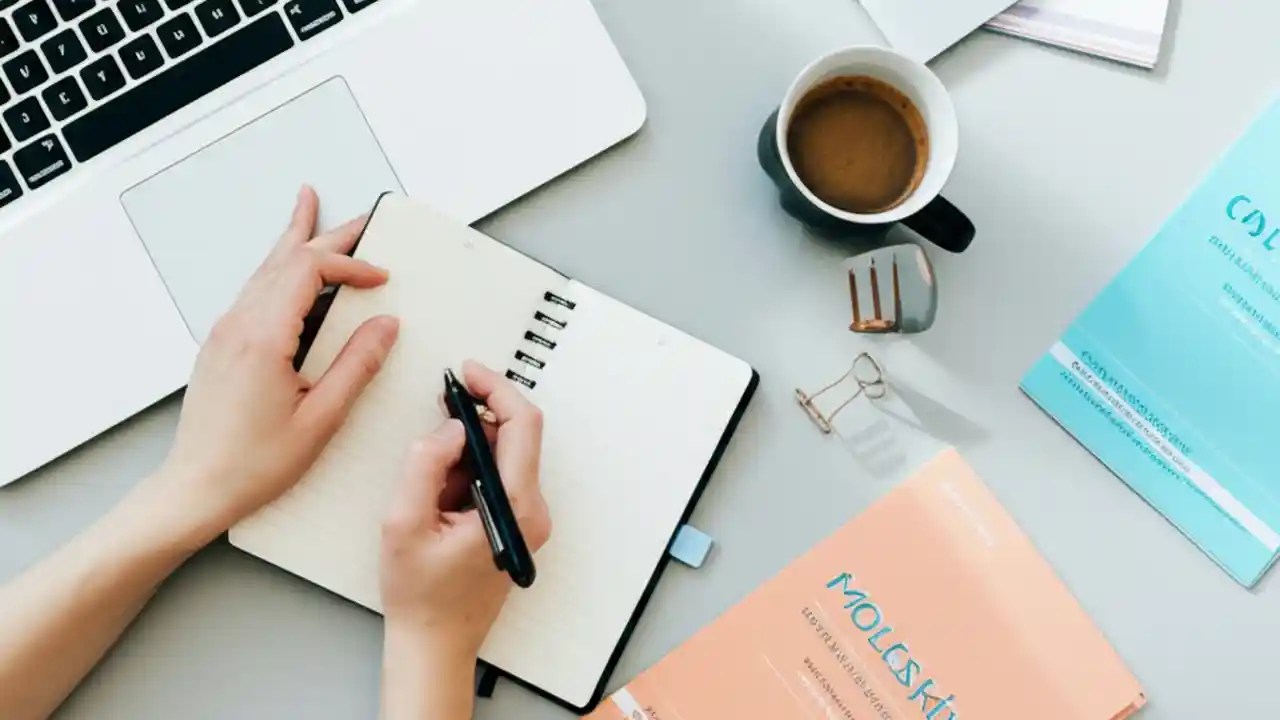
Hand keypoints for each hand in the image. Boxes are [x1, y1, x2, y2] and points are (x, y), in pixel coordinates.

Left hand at [148, 186, 399, 544]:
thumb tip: (385, 326)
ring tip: (309, 211)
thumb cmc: (253, 463)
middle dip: (328, 234)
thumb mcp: (321, 418)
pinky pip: (253, 290)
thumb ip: (357, 365)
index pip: (310, 270)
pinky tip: (287, 269)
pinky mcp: (221, 344)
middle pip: (287, 258)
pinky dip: (278, 268)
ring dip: (296, 240)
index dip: (350, 265)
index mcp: (264, 336)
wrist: (195, 487)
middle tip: (360, 217)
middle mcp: (238, 324)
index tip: (381, 279)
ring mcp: (225, 332)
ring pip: (265, 268)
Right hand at [380, 361, 551, 660]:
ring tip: (428, 486)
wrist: (434, 644)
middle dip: (475, 418)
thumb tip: (452, 427)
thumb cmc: (419, 595)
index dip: (496, 389)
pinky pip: (496, 476)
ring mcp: (527, 518)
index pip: (523, 426)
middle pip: (516, 436)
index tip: (467, 373)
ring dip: (465, 451)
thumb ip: (425, 463)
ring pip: (503, 455)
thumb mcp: (402, 522)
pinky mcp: (514, 522)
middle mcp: (531, 510)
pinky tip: (438, 497)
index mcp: (514, 507)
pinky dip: (466, 471)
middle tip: (435, 415)